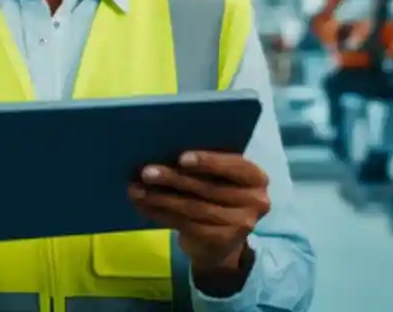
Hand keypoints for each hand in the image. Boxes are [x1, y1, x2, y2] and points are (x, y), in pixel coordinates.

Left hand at [129, 151, 269, 291]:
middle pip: (208, 187)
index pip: (234, 166)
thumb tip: (163, 149)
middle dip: (174, 178)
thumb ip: (205, 166)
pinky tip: (144, 206)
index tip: (181, 158)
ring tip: (136, 190)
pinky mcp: (222, 241)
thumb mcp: (220, 178)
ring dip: (161, 198)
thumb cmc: (216, 195)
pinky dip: (161, 214)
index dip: (208, 161)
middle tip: (146, 172)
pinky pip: (187, 225)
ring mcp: (241, 225)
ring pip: (194, 208)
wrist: (220, 242)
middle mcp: (256, 201)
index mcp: (256, 177)